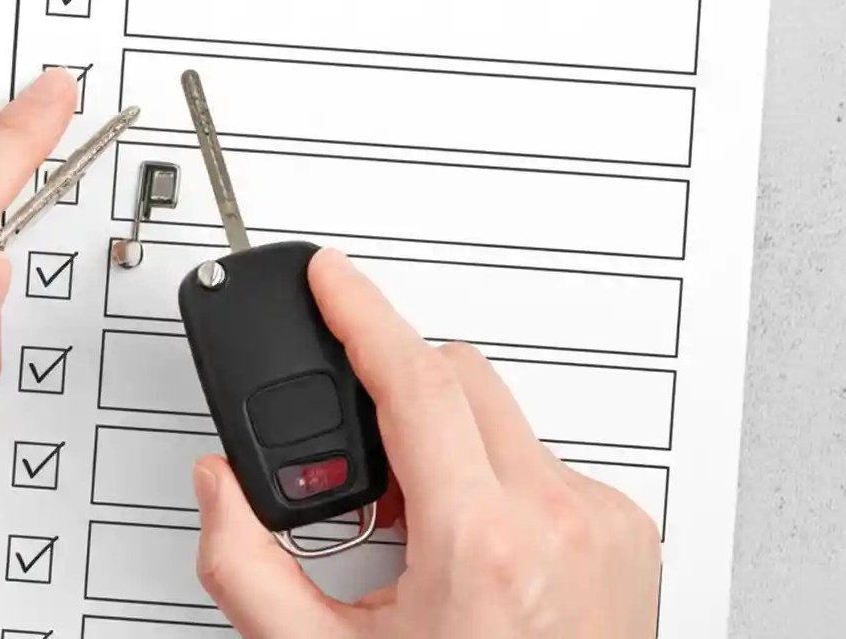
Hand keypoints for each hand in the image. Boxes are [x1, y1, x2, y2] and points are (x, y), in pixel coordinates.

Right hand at [192, 249, 662, 638]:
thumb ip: (247, 566)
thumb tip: (220, 487)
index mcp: (482, 543)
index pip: (414, 381)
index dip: (360, 312)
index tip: (330, 279)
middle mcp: (557, 519)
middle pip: (460, 380)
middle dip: (398, 394)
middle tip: (366, 471)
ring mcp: (601, 524)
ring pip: (505, 418)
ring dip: (450, 444)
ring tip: (421, 530)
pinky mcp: (625, 535)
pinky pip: (547, 462)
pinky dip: (498, 480)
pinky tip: (475, 549)